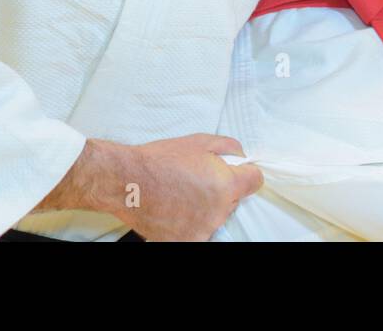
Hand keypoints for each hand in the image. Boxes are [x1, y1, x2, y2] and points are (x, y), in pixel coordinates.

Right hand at [68, 134, 263, 241]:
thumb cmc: (160, 160)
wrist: (126, 181)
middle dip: (221, 189)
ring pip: (215, 216)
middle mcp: (218, 211)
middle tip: (196, 178)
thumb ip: (230, 148)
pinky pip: (198, 229)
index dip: (245, 172)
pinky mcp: (186, 241)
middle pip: (233, 200)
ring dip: (205, 207)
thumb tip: (241, 157)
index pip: (255, 181)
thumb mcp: (200, 141)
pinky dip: (190, 221)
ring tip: (180, 193)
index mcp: (226, 185)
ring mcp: (202, 230)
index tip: (236, 171)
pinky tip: (174, 208)